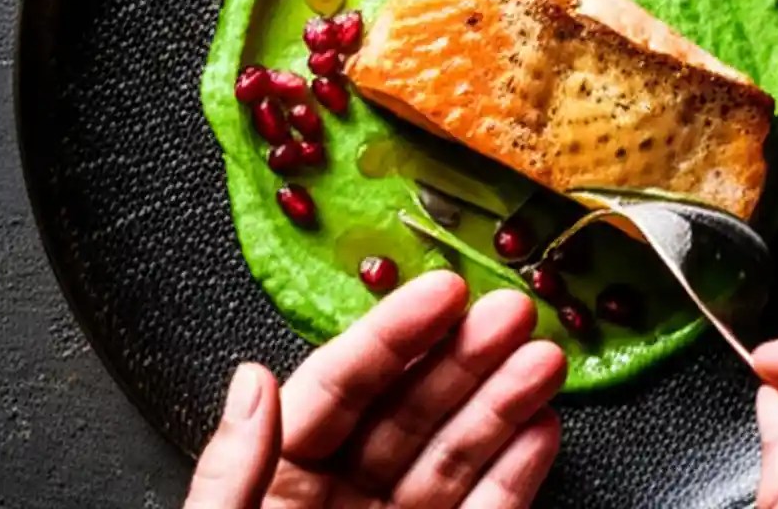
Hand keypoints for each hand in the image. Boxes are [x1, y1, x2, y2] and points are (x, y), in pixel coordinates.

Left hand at [184, 271, 566, 508]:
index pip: (340, 389)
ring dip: (502, 405)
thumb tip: (253, 379)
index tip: (442, 291)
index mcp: (276, 483)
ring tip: (543, 358)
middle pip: (408, 413)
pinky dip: (517, 476)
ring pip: (454, 458)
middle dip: (464, 358)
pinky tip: (542, 430)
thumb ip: (233, 470)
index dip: (392, 335)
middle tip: (512, 309)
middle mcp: (338, 499)